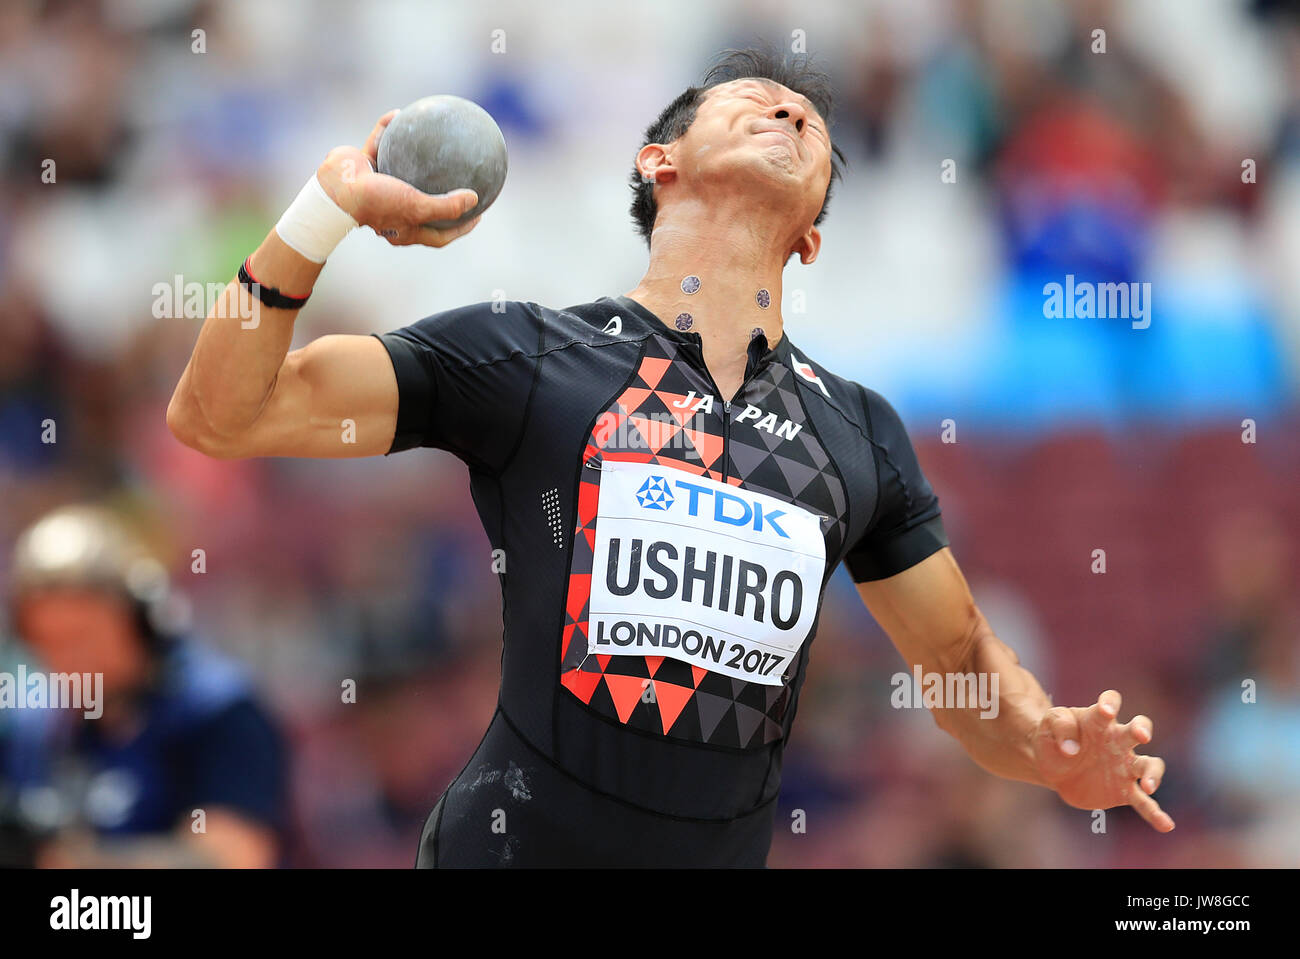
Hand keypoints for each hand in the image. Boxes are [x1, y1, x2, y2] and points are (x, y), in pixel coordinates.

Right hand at [316, 109, 481, 247]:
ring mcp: (378, 187)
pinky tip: (399, 113)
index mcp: (405, 227)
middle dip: (441, 192)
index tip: (479, 214)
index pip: (440, 233)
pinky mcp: (364, 166)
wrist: (335, 189)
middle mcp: (393, 209)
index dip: (461, 226)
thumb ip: (446, 206)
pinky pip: (379, 144)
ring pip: (401, 167)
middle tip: (464, 180)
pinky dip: (387, 130)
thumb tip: (475, 199)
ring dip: (414, 153)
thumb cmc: (376, 203)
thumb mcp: (416, 207)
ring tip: (433, 139)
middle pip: (424, 202)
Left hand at [1031, 689, 1173, 832]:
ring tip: (1148, 786)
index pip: (1111, 702)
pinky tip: (1166, 825)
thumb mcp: (1049, 724)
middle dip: (1142, 729)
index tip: (1106, 711)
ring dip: (1152, 774)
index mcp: (1099, 719)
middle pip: (1139, 729)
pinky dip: (1155, 813)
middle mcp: (1118, 740)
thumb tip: (1071, 748)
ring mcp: (1124, 766)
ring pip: (1149, 765)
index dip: (1110, 703)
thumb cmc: (1054, 738)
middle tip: (1141, 735)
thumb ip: (1060, 726)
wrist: (1050, 766)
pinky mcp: (1123, 790)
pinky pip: (1143, 802)